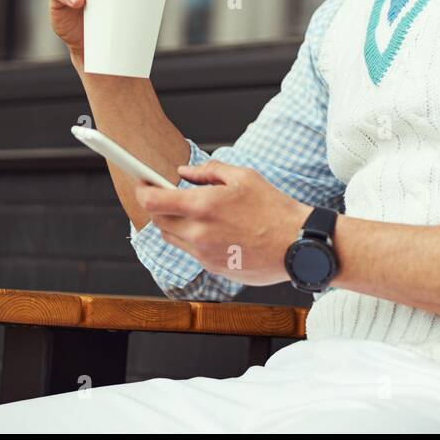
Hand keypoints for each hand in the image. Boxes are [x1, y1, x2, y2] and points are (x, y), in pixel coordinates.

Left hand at [134, 160, 311, 286]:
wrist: (297, 244)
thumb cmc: (274, 208)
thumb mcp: (245, 177)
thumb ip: (209, 172)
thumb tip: (184, 171)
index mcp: (203, 206)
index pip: (153, 202)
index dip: (142, 191)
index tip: (143, 184)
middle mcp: (198, 233)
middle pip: (158, 221)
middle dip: (160, 207)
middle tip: (172, 195)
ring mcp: (204, 254)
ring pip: (173, 238)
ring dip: (176, 224)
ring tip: (200, 213)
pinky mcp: (213, 268)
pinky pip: (192, 251)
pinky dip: (195, 239)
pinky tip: (218, 230)